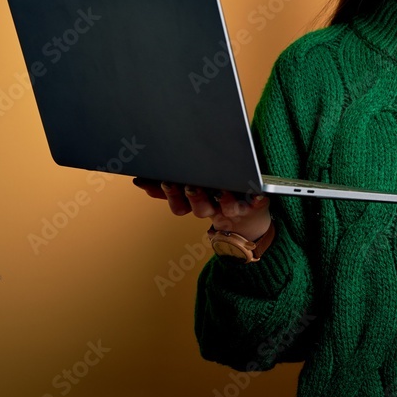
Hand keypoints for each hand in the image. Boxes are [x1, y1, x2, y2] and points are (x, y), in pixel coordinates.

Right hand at [132, 178, 271, 241]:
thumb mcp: (192, 191)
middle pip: (200, 208)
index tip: (167, 181)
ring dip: (224, 201)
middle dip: (194, 197)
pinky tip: (257, 194)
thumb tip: (139, 180)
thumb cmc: (218, 195)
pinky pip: (257, 203)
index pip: (179, 205)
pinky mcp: (256, 206)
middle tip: (190, 185)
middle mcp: (214, 209)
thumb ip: (168, 187)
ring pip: (226, 208)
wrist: (250, 216)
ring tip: (223, 190)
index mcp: (197, 204)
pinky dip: (257, 200)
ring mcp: (235, 209)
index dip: (172, 196)